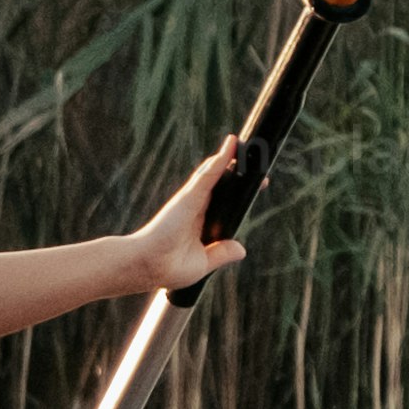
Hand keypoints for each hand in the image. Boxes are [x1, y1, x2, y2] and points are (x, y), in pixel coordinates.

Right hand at [127, 135, 250, 294]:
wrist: (147, 267)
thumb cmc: (167, 267)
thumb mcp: (202, 262)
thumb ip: (221, 253)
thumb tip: (241, 249)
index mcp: (199, 221)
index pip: (224, 200)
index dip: (240, 190)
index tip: (261, 183)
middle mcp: (196, 206)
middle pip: (222, 182)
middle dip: (240, 169)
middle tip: (259, 158)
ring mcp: (192, 199)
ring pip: (215, 172)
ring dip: (231, 156)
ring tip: (249, 141)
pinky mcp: (189, 196)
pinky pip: (209, 174)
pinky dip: (221, 159)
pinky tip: (232, 145)